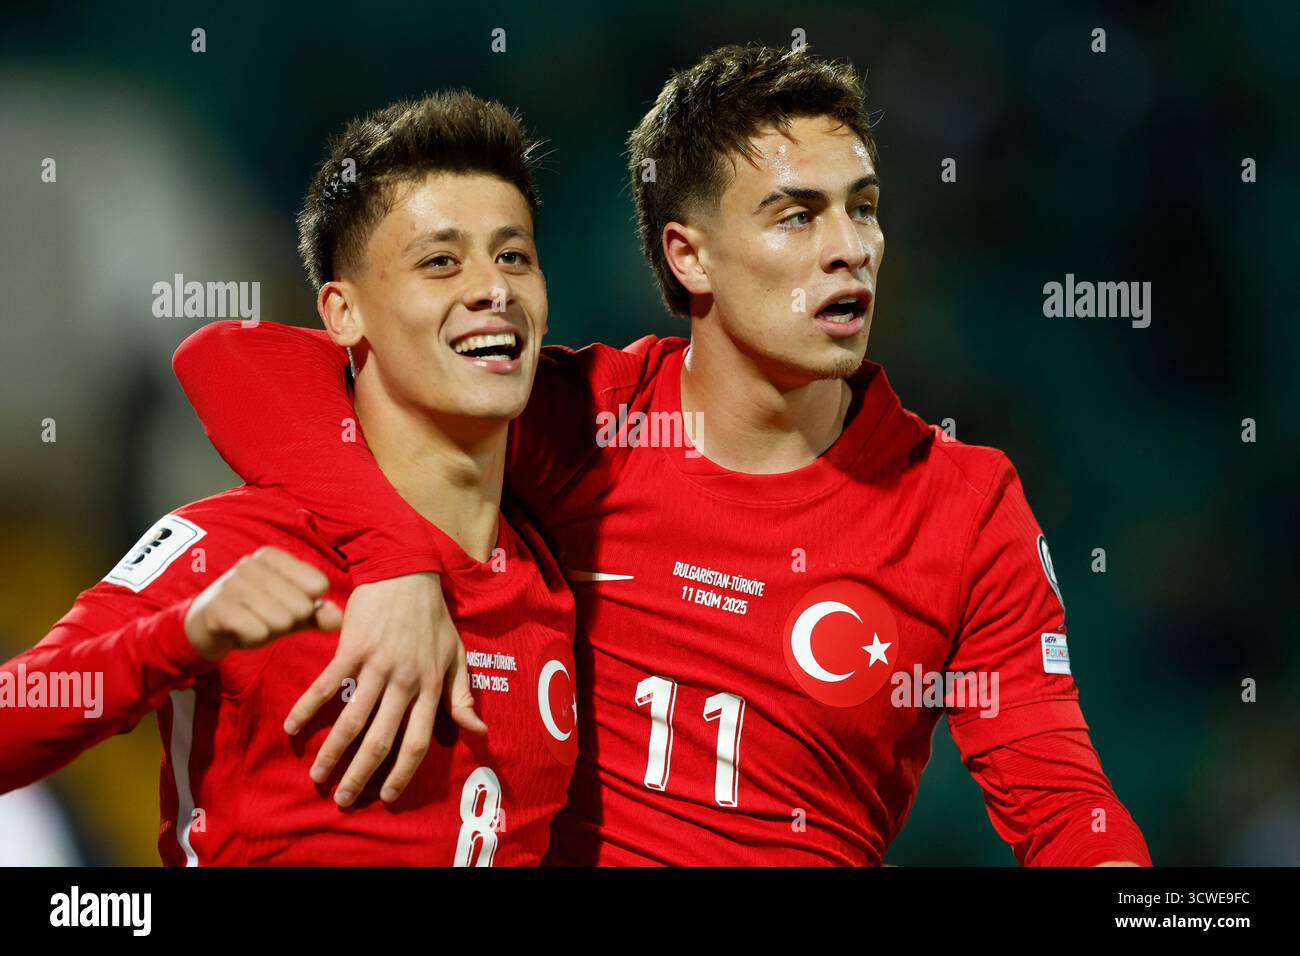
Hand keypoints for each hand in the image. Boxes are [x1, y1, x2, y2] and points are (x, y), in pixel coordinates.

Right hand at [184, 547, 342, 662]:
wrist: (203, 626)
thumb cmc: (253, 614)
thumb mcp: (290, 613)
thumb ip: (317, 614)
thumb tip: (339, 618)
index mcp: (273, 556)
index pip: (318, 584)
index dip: (308, 605)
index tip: (287, 604)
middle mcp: (251, 563)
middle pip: (301, 605)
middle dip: (289, 622)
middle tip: (267, 618)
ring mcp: (232, 584)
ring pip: (281, 619)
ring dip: (270, 631)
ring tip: (253, 623)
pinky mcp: (218, 608)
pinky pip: (257, 631)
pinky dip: (254, 638)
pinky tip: (240, 631)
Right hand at [281, 572, 485, 806]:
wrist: (406, 572)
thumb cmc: (433, 619)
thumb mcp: (456, 656)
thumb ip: (463, 698)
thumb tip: (478, 733)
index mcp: (430, 686)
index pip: (418, 740)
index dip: (403, 771)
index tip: (387, 796)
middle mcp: (404, 680)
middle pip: (381, 738)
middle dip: (361, 773)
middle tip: (343, 799)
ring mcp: (376, 664)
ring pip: (352, 718)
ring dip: (332, 751)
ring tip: (317, 775)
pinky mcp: (352, 647)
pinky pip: (326, 684)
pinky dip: (308, 708)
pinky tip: (293, 728)